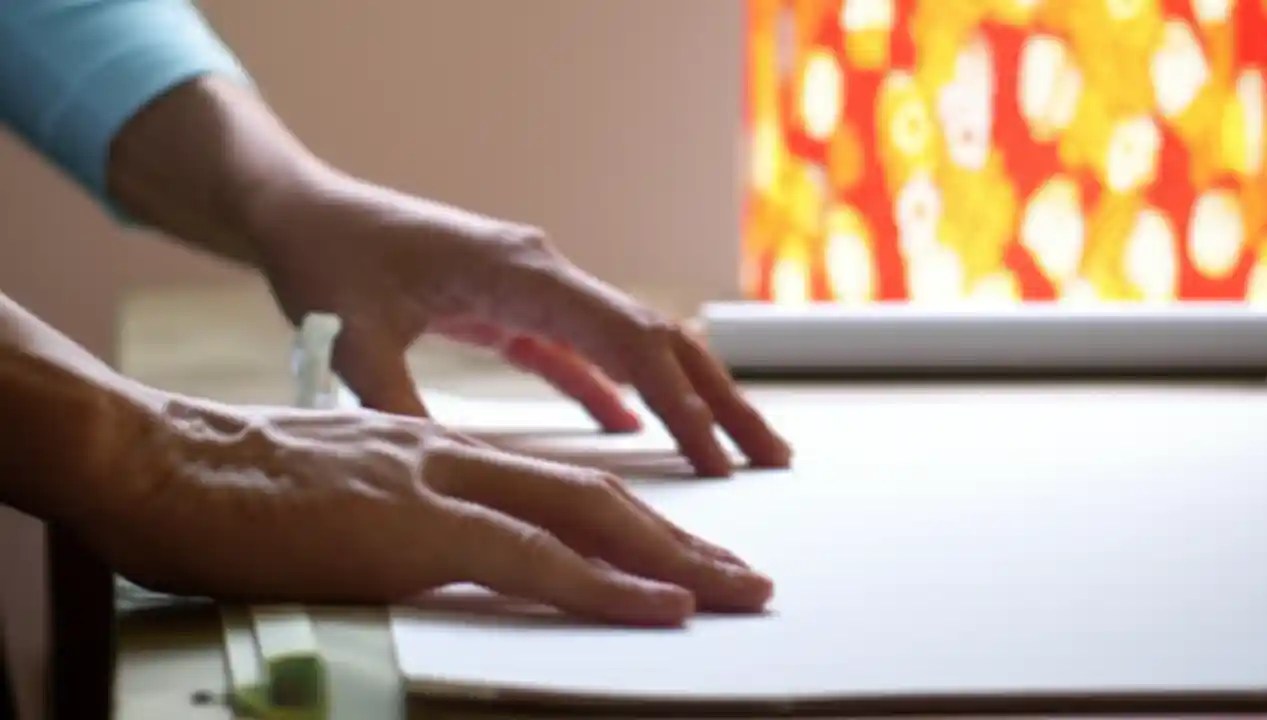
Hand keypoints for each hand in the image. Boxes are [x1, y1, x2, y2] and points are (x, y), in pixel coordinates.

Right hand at [84, 393, 772, 624]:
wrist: (158, 465)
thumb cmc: (229, 491)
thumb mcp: (333, 498)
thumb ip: (395, 517)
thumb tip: (430, 551)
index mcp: (437, 455)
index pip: (560, 487)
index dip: (631, 523)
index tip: (682, 557)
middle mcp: (454, 460)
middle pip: (596, 496)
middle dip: (680, 540)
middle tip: (744, 577)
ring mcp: (438, 489)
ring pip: (586, 519)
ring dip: (671, 559)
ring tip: (735, 591)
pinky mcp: (414, 528)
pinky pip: (535, 558)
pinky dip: (607, 583)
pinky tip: (661, 606)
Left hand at [250, 176, 790, 476]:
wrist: (303, 210)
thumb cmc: (326, 263)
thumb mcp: (352, 340)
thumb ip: (401, 407)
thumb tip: (447, 485)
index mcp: (522, 273)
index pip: (629, 341)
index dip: (682, 403)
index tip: (720, 462)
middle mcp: (545, 272)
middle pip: (658, 337)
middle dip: (718, 399)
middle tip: (770, 458)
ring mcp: (537, 288)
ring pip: (634, 343)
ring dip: (684, 394)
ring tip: (728, 451)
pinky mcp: (518, 307)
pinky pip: (585, 352)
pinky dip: (618, 391)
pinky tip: (632, 429)